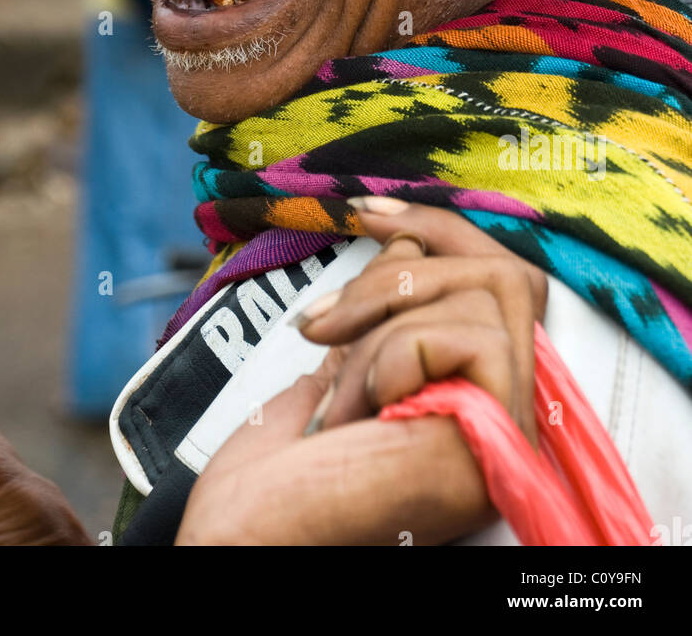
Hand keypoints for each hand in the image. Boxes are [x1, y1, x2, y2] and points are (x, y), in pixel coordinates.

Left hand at [176, 201, 546, 544]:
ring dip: (383, 326)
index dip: (437, 228)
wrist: (247, 547)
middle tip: (316, 329)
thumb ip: (381, 316)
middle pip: (500, 273)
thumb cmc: (273, 485)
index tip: (364, 210)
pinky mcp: (502, 439)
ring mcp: (509, 431)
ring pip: (488, 292)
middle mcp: (505, 418)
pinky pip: (470, 334)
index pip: (492, 279)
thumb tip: (409, 238)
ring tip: (338, 399)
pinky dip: (395, 354)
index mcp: (469, 399)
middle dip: (395, 276)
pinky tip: (365, 415)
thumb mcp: (332, 370)